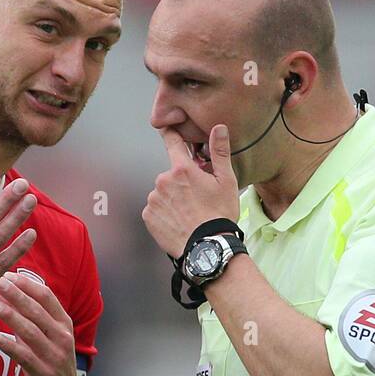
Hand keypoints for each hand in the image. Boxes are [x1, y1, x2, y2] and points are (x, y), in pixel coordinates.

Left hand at [0, 271, 82, 375]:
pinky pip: (25, 357)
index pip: (47, 297)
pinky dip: (10, 346)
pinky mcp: (44, 375)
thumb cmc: (52, 367)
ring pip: (30, 331)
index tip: (8, 274)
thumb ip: (34, 320)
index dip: (27, 284)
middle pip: (37, 310)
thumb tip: (10, 294)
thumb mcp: (49, 340)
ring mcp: (54, 357)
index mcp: (64, 325)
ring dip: (10, 316)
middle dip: (16, 294)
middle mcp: (62, 338)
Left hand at [142, 124, 240, 259]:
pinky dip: (164, 213)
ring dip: (172, 198)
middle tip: (196, 198)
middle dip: (180, 182)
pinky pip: (155, 209)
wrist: (207, 247)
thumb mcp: (226, 182)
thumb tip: (219, 127)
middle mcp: (163, 181)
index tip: (166, 128)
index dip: (171, 134)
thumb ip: (219, 152)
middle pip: (170, 175)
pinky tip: (178, 221)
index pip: (172, 142)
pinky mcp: (148, 216)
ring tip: (188, 213)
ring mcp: (154, 199)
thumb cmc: (219, 215)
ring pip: (162, 193)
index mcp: (182, 169)